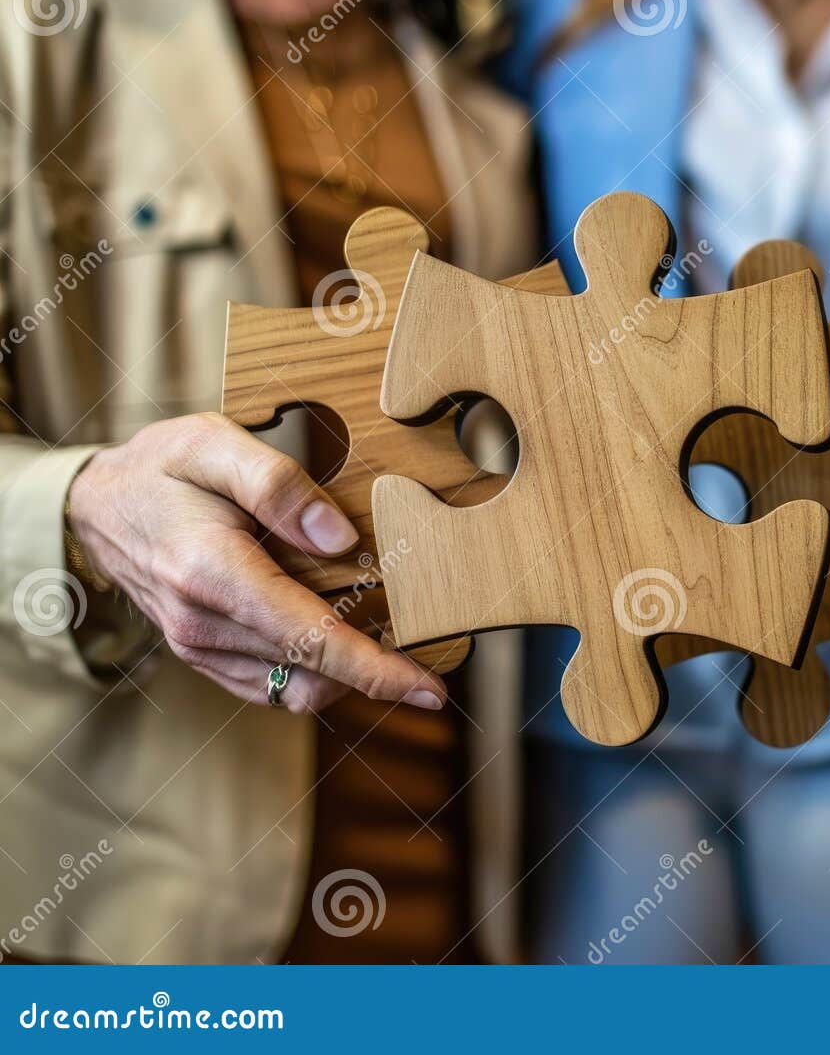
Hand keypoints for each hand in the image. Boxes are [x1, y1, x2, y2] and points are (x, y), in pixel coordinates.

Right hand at [68, 412, 445, 712]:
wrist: (96, 505)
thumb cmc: (161, 467)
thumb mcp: (213, 444)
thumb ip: (278, 486)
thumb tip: (341, 537)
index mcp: (212, 573)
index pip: (310, 639)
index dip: (377, 670)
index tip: (429, 689)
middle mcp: (203, 624)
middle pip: (314, 670)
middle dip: (378, 667)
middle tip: (428, 642)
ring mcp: (200, 647)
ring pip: (297, 688)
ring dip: (348, 672)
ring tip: (383, 631)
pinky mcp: (204, 656)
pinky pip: (272, 686)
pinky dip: (315, 673)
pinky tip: (339, 637)